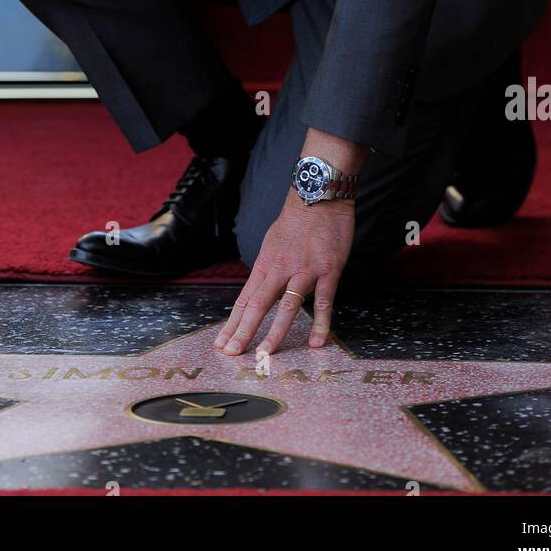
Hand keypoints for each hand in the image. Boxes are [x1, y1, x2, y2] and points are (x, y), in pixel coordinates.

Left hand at [214, 191, 354, 356]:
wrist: (318, 196)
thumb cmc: (296, 221)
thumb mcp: (273, 243)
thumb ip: (268, 269)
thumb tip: (259, 290)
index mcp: (266, 264)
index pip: (244, 300)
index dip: (233, 324)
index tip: (222, 344)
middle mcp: (281, 269)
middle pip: (258, 305)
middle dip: (243, 332)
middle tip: (232, 354)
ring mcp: (305, 271)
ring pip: (287, 307)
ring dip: (275, 333)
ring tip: (265, 354)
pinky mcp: (328, 270)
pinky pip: (324, 301)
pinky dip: (320, 323)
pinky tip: (316, 341)